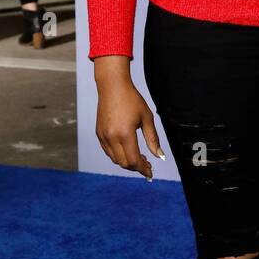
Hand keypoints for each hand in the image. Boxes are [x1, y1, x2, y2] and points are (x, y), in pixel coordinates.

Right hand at [94, 57, 164, 178]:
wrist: (112, 86)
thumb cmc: (132, 100)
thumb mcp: (147, 118)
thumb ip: (153, 139)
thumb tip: (160, 156)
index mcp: (125, 134)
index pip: (134, 161)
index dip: (143, 169)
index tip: (150, 171)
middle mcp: (111, 137)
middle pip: (124, 163)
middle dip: (136, 167)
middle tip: (147, 163)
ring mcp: (103, 136)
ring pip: (115, 159)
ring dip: (127, 162)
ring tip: (139, 156)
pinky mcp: (99, 133)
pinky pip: (108, 151)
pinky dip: (118, 155)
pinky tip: (127, 149)